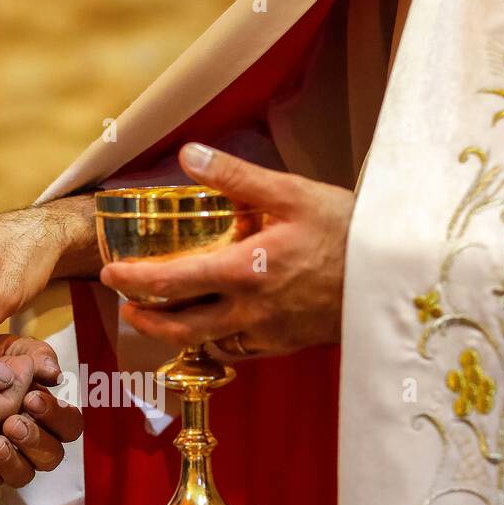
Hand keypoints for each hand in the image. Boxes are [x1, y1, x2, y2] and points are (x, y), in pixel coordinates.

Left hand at [0, 334, 83, 490]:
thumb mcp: (7, 349)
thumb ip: (34, 355)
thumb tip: (55, 373)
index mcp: (44, 413)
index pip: (69, 425)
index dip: (57, 416)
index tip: (31, 398)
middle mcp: (29, 441)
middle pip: (53, 456)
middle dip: (35, 440)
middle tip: (12, 423)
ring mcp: (3, 459)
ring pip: (24, 475)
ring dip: (13, 459)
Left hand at [99, 142, 353, 357]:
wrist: (393, 278)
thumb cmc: (346, 230)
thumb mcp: (292, 193)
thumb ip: (236, 177)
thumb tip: (189, 154)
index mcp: (244, 270)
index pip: (171, 282)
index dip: (134, 280)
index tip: (110, 274)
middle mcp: (248, 310)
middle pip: (177, 326)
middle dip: (143, 317)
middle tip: (124, 305)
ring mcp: (265, 334)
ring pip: (203, 344)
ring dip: (173, 332)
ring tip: (156, 316)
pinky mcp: (282, 346)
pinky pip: (234, 351)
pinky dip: (212, 341)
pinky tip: (209, 326)